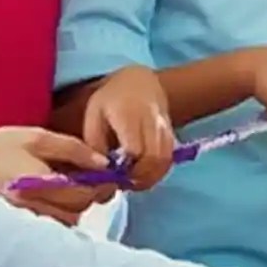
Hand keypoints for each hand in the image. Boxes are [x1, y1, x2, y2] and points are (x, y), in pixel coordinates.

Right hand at [0, 127, 115, 225]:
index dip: (99, 185)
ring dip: (72, 206)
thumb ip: (73, 149)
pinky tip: (49, 198)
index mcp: (40, 185)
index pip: (84, 195)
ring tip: (63, 187)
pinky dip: (57, 214)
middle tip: (83, 178)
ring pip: (66, 223)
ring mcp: (26, 221)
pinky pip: (50, 226)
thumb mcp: (36, 138)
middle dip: (86, 195)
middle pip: (78, 212)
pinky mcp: (20, 226)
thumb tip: (103, 163)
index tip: (102, 174)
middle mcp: (34, 208)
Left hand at [83, 65, 175, 189]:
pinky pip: (169, 161)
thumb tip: (102, 172)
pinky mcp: (172, 137)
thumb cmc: (111, 100)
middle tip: (123, 184)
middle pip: (154, 159)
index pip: (134, 149)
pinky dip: (157, 173)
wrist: (140, 82)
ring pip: (164, 162)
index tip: (113, 175)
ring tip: (132, 182)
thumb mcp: (94, 116)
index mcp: (129, 114)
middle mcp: (152, 121)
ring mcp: (165, 129)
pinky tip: (143, 175)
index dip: (125, 168)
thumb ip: (95, 144)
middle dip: (139, 177)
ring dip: (150, 178)